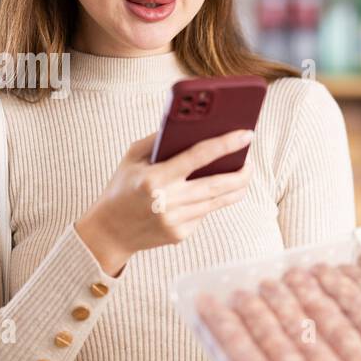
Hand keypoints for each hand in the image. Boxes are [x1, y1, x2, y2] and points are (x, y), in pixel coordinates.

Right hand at [75, 128, 254, 275]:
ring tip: (243, 174)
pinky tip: (209, 193)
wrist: (109, 232)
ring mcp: (176, 221)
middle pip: (217, 185)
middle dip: (241, 172)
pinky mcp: (181, 234)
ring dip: (235, 188)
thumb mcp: (132, 158)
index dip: (226, 144)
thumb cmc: (122, 187)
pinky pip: (204, 213)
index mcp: (154, 178)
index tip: (246, 134)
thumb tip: (193, 126)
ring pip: (217, 201)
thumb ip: (159, 140)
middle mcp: (168, 201)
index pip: (198, 156)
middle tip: (251, 162)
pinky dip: (209, 202)